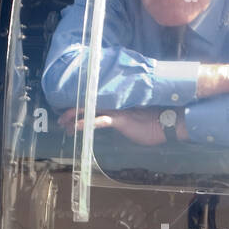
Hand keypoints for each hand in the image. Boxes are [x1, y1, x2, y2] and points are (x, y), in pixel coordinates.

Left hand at [57, 106, 171, 146]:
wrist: (168, 122)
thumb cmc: (154, 123)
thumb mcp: (135, 120)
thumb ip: (124, 117)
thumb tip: (118, 120)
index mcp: (117, 103)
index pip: (94, 101)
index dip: (80, 106)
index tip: (69, 114)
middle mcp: (114, 103)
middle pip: (88, 103)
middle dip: (72, 111)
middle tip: (60, 119)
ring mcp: (117, 110)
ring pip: (90, 110)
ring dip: (74, 117)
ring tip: (64, 124)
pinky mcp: (121, 120)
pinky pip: (100, 120)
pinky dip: (86, 123)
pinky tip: (76, 126)